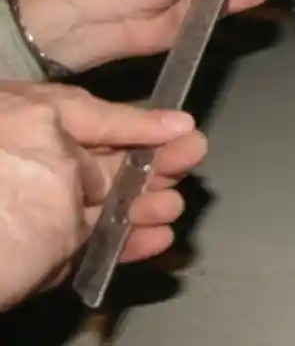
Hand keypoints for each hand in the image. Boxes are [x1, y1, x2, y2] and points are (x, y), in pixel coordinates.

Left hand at [0, 81, 205, 310]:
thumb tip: (161, 123)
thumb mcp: (44, 124)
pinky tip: (158, 235)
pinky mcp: (44, 259)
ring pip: (105, 206)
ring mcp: (35, 216)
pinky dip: (129, 243)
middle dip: (155, 160)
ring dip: (148, 203)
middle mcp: (27, 166)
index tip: (180, 125)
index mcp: (19, 123)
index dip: (136, 121)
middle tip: (194, 155)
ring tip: (175, 203)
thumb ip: (103, 122)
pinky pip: (95, 247)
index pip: (88, 116)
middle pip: (103, 162)